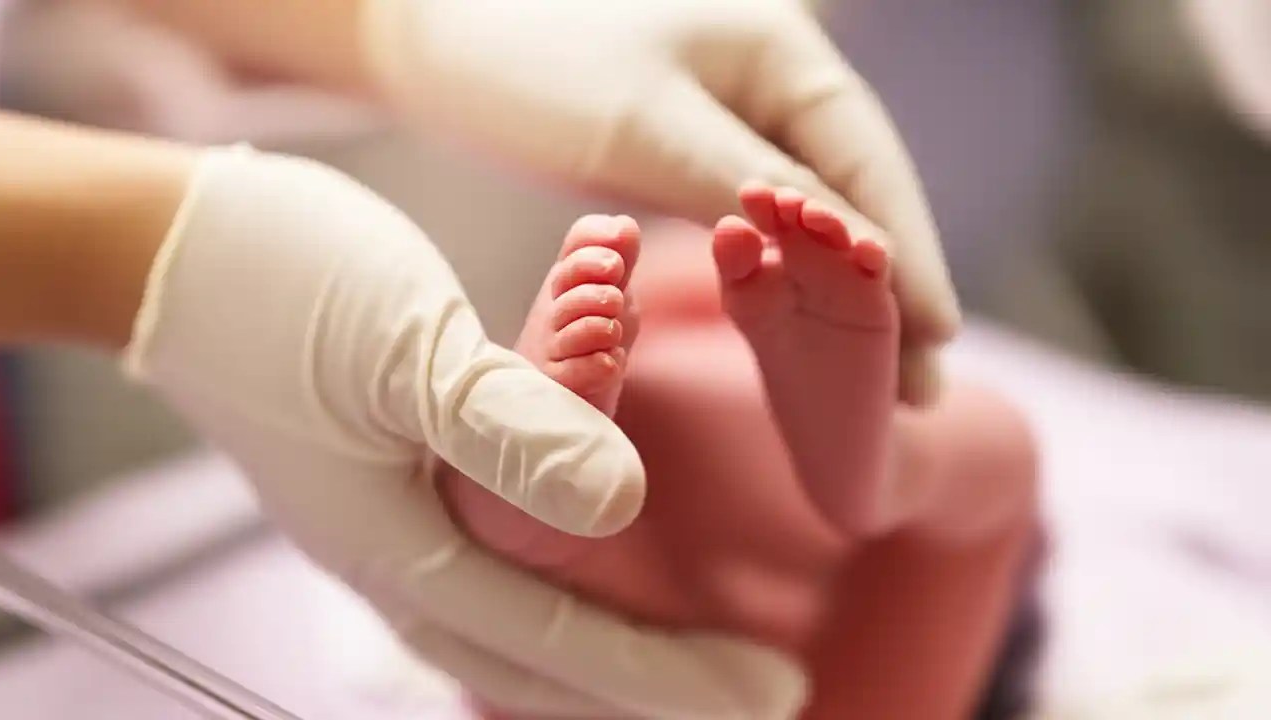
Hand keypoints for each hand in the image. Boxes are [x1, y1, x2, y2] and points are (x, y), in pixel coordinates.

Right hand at [124, 146, 803, 717]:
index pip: (559, 643)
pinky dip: (557, 567)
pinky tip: (586, 555)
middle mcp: (399, 552)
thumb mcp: (403, 352)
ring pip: (517, 610)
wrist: (168, 249)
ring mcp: (390, 518)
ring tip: (685, 649)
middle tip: (752, 697)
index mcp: (403, 546)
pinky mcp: (390, 474)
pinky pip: (490, 549)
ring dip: (605, 636)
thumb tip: (621, 506)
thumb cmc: (275, 286)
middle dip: (646, 685)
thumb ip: (511, 431)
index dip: (671, 677)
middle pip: (537, 656)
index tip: (772, 695)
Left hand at [361, 0, 959, 405]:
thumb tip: (857, 252)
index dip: (909, 254)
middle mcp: (773, 77)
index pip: (869, 166)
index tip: (937, 336)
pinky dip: (780, 273)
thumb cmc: (531, 65)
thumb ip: (750, 191)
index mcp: (782, 52)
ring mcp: (733, 111)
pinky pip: (756, 217)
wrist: (434, 39)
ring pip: (807, 213)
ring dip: (837, 289)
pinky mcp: (689, 144)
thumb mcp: (646, 133)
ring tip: (876, 375)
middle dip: (887, 288)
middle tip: (919, 385)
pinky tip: (796, 321)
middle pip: (855, 195)